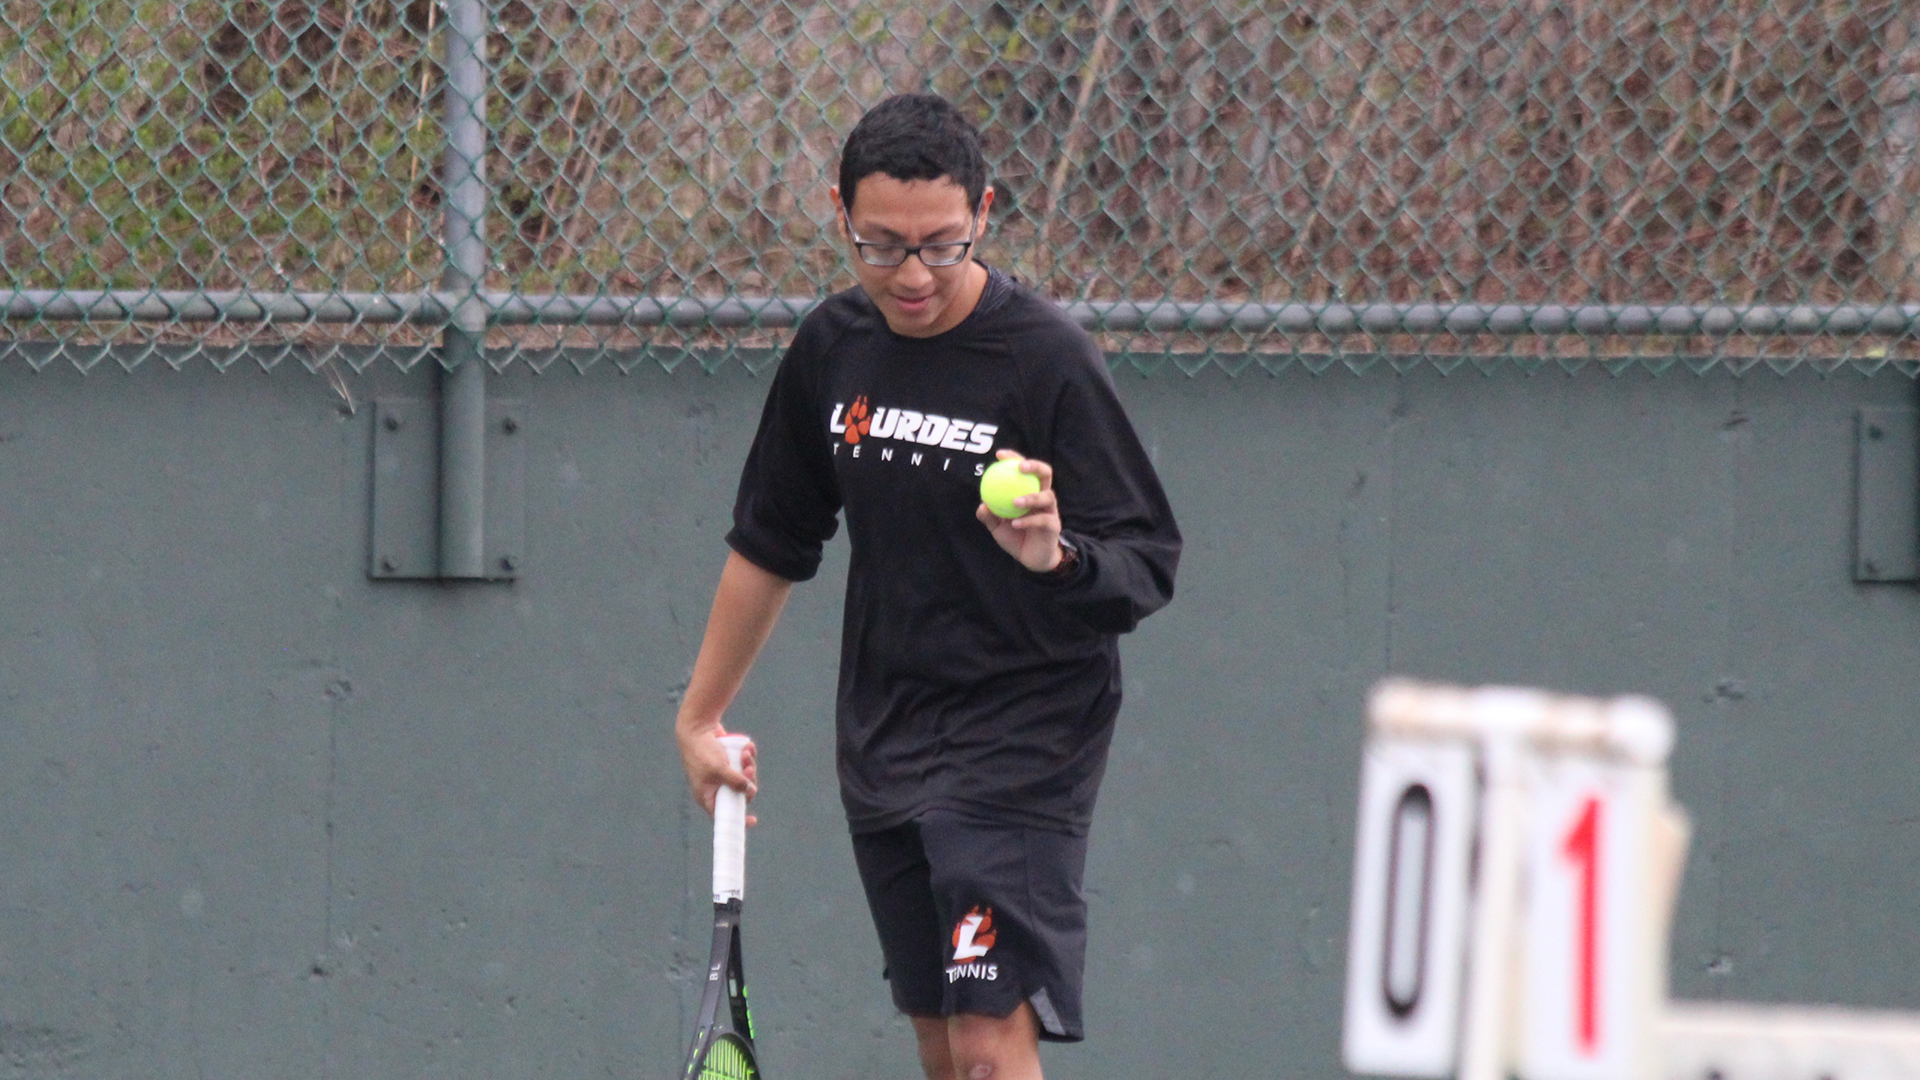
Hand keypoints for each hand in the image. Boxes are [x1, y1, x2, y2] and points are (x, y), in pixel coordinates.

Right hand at [677, 724, 758, 824]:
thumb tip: (751, 791)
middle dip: (748, 780)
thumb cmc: (703, 750)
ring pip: (744, 778)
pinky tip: (748, 747)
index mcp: (707, 795)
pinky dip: (747, 757)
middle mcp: (715, 788)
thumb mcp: (720, 768)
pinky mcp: (728, 763)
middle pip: (739, 793)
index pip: (723, 813)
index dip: (738, 818)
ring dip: (749, 766)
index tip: (753, 820)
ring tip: (747, 753)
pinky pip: (743, 765)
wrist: (697, 727)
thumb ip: (735, 781)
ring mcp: (722, 775)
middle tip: (749, 768)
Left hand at [975, 450, 1065, 571]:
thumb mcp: (997, 527)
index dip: (1014, 458)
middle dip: (1034, 466)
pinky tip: (1015, 523)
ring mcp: (1051, 511)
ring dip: (1031, 497)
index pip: (1024, 469)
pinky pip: (1042, 520)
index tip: (999, 455)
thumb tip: (981, 504)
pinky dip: (1028, 521)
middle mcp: (1043, 497)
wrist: (1031, 559)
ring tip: (1015, 502)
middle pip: (1045, 474)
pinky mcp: (1053, 526)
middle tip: (1020, 467)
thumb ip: (989, 516)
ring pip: (1047, 496)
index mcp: (1030, 491)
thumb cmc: (1015, 537)